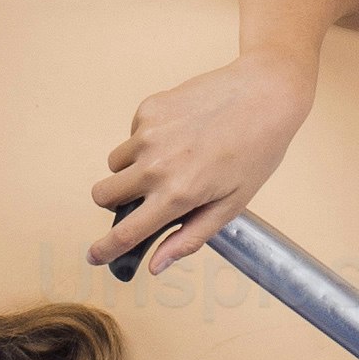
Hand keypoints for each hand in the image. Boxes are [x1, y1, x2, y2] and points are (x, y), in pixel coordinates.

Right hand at [91, 52, 313, 279]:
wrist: (264, 94)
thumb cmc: (256, 151)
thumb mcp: (231, 205)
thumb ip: (189, 237)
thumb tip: (156, 265)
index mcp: (178, 194)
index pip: (126, 232)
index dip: (105, 250)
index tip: (94, 256)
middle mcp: (156, 165)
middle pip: (103, 194)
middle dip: (114, 202)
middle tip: (140, 199)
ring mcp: (148, 133)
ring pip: (115, 164)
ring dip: (131, 170)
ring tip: (172, 160)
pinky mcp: (149, 108)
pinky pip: (131, 135)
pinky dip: (146, 141)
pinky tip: (181, 134)